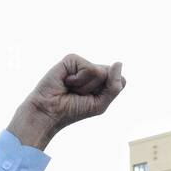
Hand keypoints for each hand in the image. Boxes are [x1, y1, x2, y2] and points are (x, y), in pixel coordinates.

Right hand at [7, 55, 125, 149]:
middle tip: (80, 95)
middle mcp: (92, 70)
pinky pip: (89, 68)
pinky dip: (79, 80)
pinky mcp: (72, 59)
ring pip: (101, 72)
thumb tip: (118, 63)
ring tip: (71, 89)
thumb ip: (115, 86)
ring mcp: (82, 64)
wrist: (49, 112)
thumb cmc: (72, 110)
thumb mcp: (100, 103)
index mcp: (101, 81)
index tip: (91, 100)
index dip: (108, 93)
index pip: (121, 81)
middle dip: (98, 90)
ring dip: (87, 86)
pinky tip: (66, 82)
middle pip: (112, 75)